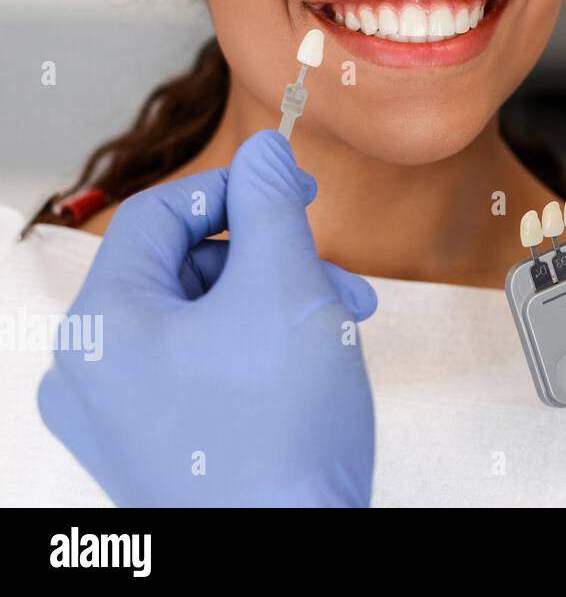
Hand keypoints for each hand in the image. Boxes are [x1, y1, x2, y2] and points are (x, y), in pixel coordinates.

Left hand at [38, 130, 378, 506]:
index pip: (162, 214)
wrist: (295, 553)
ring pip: (201, 319)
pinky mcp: (153, 447)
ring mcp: (117, 418)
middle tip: (336, 276)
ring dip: (277, 304)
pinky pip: (201, 368)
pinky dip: (256, 351)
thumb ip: (273, 202)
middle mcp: (90, 373)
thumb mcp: (287, 287)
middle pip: (187, 269)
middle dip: (274, 260)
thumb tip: (265, 147)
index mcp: (102, 326)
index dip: (239, 189)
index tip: (299, 192)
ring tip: (339, 325)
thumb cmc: (283, 434)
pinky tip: (309, 363)